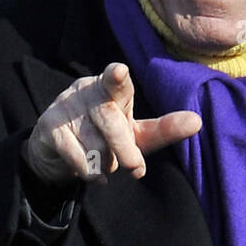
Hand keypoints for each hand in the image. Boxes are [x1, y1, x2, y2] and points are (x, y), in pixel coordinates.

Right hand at [24, 62, 200, 186]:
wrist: (59, 152)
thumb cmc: (106, 137)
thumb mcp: (137, 134)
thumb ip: (164, 129)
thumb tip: (197, 121)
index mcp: (112, 87)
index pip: (116, 81)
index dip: (116, 77)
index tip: (118, 72)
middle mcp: (87, 90)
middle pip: (110, 121)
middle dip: (125, 150)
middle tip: (136, 170)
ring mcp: (65, 106)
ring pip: (93, 144)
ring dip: (105, 164)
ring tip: (106, 163)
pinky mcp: (48, 127)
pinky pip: (75, 155)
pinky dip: (88, 171)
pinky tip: (93, 174)